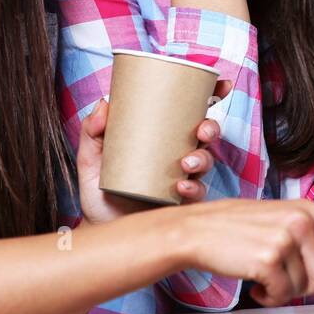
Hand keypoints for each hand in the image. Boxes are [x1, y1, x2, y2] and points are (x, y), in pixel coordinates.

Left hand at [75, 95, 224, 225]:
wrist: (99, 229)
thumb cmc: (100, 192)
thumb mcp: (90, 158)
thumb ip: (92, 131)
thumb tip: (104, 104)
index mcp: (162, 138)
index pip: (190, 113)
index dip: (211, 96)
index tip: (222, 84)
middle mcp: (177, 156)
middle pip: (206, 135)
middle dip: (211, 128)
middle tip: (202, 131)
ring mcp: (182, 179)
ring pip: (206, 162)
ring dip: (202, 159)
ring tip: (186, 163)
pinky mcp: (181, 203)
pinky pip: (197, 193)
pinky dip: (192, 188)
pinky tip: (180, 188)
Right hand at [169, 199, 313, 304]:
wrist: (196, 231)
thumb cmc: (236, 229)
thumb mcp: (277, 225)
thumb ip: (310, 249)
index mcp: (306, 210)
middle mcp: (300, 221)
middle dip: (307, 286)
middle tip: (283, 279)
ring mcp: (285, 239)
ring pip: (303, 287)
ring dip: (283, 290)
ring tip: (263, 275)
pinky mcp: (269, 259)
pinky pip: (282, 294)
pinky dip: (269, 297)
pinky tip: (256, 284)